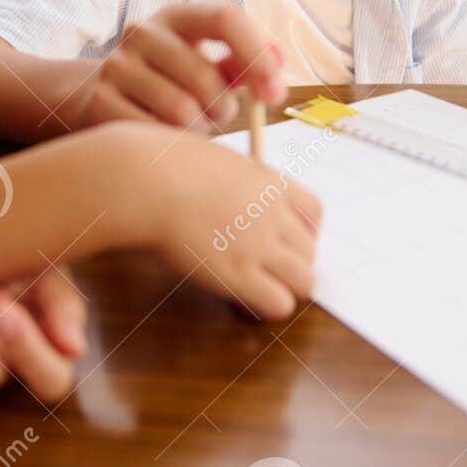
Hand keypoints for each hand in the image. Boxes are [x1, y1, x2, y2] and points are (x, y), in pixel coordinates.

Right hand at [79, 4, 286, 130]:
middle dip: (225, 108)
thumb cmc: (166, 81)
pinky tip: (164, 139)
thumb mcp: (200, 63)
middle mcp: (142, 32)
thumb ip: (240, 64)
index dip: (258, 54)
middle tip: (222, 117)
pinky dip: (169, 144)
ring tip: (192, 128)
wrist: (91, 94)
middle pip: (205, 75)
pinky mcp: (98, 101)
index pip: (226, 19)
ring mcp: (116, 65)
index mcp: (176, 16)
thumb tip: (278, 63)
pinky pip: (152, 133)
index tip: (275, 93)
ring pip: (181, 111)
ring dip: (198, 130)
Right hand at [108, 122, 320, 319]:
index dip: (302, 229)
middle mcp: (274, 215)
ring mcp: (260, 246)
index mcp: (271, 184)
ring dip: (284, 286)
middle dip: (292, 261)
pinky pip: (279, 303)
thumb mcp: (217, 161)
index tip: (281, 237)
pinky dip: (268, 305)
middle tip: (263, 267)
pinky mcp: (239, 274)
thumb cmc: (169, 165)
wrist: (152, 182)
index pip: (315, 212)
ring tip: (257, 287)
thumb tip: (234, 192)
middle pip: (311, 251)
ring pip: (305, 281)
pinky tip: (246, 299)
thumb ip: (238, 181)